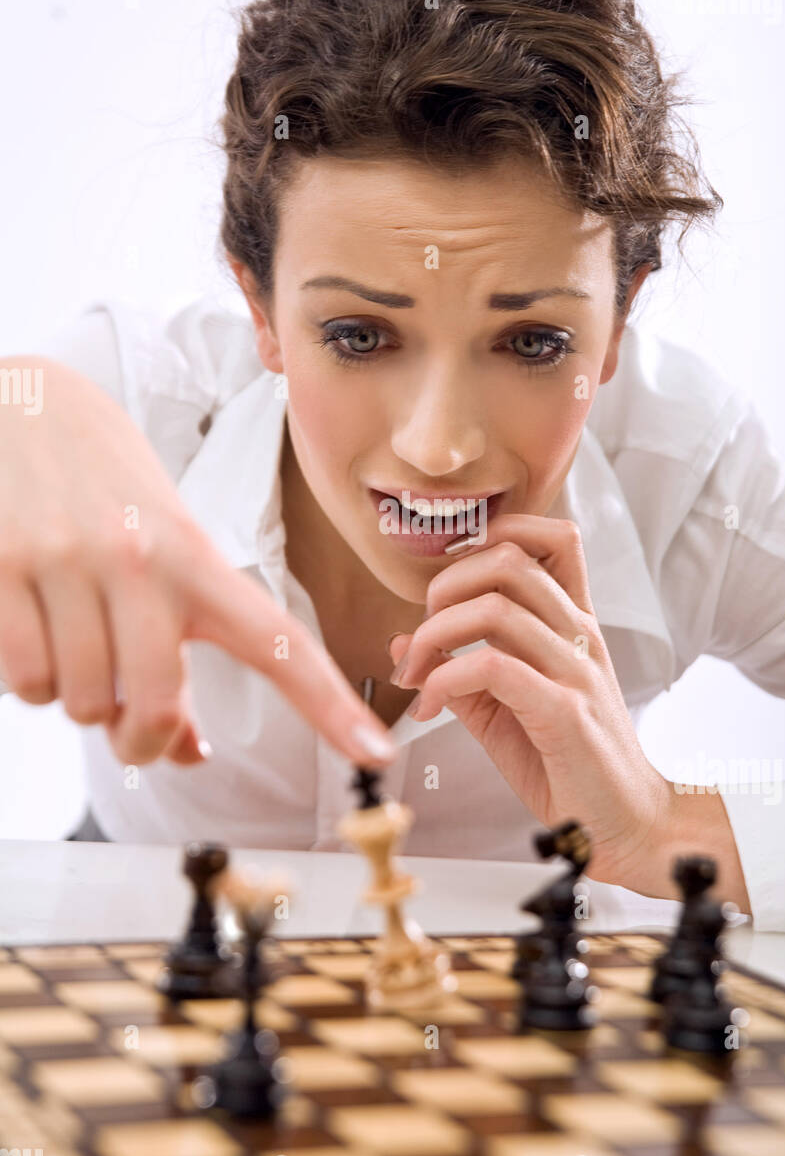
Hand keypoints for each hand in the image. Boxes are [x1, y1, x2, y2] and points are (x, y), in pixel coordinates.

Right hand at [0, 356, 395, 769]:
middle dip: (142, 739)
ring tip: (76, 642)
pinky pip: (24, 682)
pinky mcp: (4, 568)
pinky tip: (36, 631)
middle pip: (156, 708)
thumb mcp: (162, 554)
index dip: (330, 704)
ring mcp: (70, 564)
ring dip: (79, 698)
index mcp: (198, 559)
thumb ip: (179, 649)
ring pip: (82, 703)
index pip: (278, 642)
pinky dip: (30, 681)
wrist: (24, 404)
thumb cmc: (106, 492)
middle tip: (131, 725)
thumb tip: (185, 751)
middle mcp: (142, 561)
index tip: (377, 751)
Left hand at [387, 513, 671, 887]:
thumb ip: (461, 670)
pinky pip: (492, 667)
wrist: (623, 823)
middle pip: (510, 560)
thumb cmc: (568, 763)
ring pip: (494, 609)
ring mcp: (576, 670)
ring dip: (434, 636)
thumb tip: (403, 641)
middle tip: (422, 635)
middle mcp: (580, 635)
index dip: (495, 534)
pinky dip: (444, 680)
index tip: (449, 581)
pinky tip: (430, 706)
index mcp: (573, 624)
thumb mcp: (506, 708)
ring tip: (417, 675)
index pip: (554, 537)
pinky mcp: (564, 713)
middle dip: (444, 587)